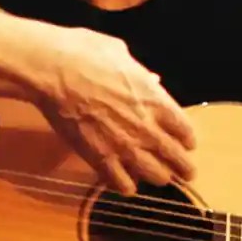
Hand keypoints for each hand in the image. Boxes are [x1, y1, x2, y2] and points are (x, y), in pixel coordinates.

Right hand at [0, 11, 195, 194]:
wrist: (54, 71)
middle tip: (186, 173)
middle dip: (184, 168)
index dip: (187, 140)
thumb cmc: (86, 53)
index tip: (187, 144)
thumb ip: (140, 73)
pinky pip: (122, 185)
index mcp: (156, 100)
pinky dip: (126, 186)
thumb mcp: (121, 53)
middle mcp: (147, 128)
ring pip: (156, 176)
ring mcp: (124, 146)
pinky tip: (125, 183)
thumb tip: (151, 79)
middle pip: (177, 159)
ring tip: (158, 178)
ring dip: (158, 177)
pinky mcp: (100, 159)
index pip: (186, 131)